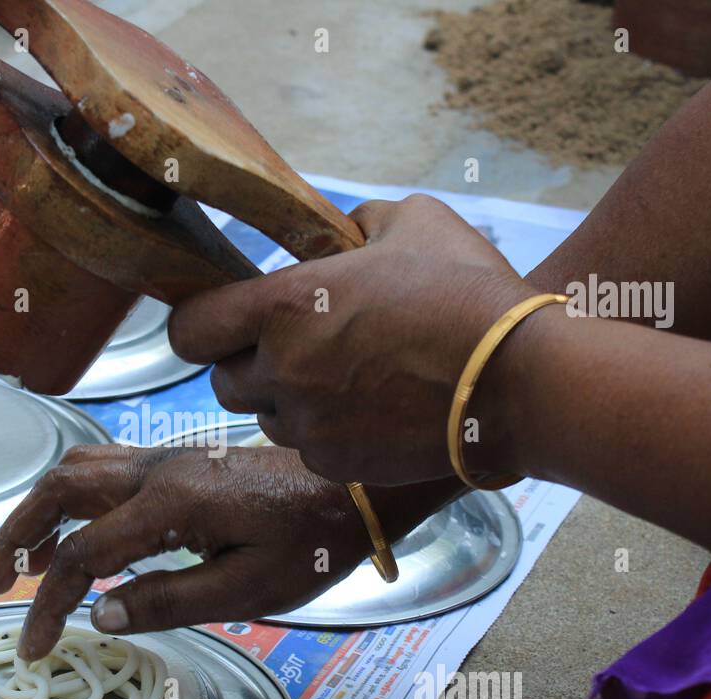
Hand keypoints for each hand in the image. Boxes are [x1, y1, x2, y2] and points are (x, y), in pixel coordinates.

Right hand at [0, 444, 458, 660]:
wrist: (360, 491)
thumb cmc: (313, 543)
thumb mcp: (249, 588)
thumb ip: (169, 600)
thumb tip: (101, 614)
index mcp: (171, 504)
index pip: (83, 554)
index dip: (49, 603)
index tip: (35, 646)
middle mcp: (158, 470)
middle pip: (59, 487)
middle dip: (15, 533)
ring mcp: (168, 460)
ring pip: (78, 469)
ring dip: (40, 510)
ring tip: (24, 559)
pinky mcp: (181, 464)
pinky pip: (106, 469)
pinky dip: (73, 499)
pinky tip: (79, 533)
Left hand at [167, 194, 540, 485]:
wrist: (522, 382)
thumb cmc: (469, 293)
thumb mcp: (413, 222)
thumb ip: (355, 223)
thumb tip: (339, 231)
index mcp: (286, 305)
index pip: (188, 329)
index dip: (199, 325)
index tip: (219, 320)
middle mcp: (284, 370)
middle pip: (223, 380)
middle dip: (249, 363)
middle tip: (295, 346)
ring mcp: (308, 425)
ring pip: (265, 417)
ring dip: (287, 400)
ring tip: (343, 377)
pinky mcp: (337, 464)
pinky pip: (306, 449)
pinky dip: (324, 433)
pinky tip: (370, 410)